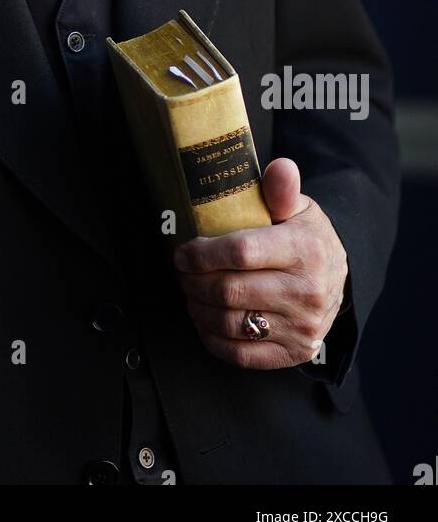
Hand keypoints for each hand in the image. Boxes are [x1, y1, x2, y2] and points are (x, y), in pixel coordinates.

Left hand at [171, 157, 348, 369]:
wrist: (339, 279)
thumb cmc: (307, 239)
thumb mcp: (299, 209)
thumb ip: (283, 189)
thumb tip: (280, 167)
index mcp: (305, 251)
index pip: (240, 253)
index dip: (202, 254)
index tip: (183, 252)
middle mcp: (306, 292)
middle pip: (229, 291)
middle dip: (194, 281)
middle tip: (182, 272)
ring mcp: (301, 327)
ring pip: (230, 323)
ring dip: (198, 308)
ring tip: (191, 292)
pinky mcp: (294, 352)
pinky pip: (241, 354)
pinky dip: (213, 338)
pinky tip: (206, 319)